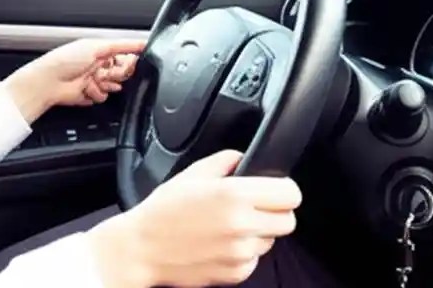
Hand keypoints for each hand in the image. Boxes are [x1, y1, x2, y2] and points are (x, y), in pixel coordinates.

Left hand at [3, 38, 143, 122]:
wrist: (49, 81)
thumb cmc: (66, 59)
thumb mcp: (97, 46)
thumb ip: (122, 45)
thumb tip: (142, 42)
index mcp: (101, 51)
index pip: (125, 56)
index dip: (129, 61)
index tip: (131, 63)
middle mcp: (98, 65)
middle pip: (122, 73)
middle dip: (117, 74)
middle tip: (106, 72)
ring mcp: (94, 81)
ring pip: (114, 86)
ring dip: (106, 84)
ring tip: (93, 80)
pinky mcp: (90, 95)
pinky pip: (103, 97)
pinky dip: (97, 93)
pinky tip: (87, 88)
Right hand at [87, 150, 301, 287]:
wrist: (142, 250)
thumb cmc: (162, 213)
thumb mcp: (191, 174)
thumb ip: (225, 161)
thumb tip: (244, 158)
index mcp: (233, 195)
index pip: (290, 194)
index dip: (284, 189)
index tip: (275, 189)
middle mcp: (241, 225)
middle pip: (289, 220)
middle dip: (276, 212)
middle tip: (255, 207)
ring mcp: (240, 253)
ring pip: (272, 240)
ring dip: (259, 233)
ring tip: (230, 226)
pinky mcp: (236, 274)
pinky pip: (255, 260)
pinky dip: (244, 252)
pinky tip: (221, 243)